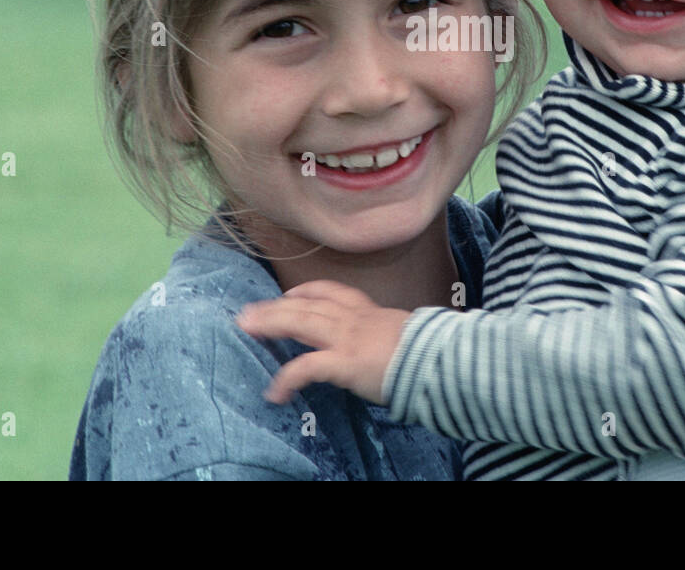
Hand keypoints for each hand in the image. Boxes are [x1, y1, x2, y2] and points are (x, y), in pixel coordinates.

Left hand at [236, 280, 410, 405]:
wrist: (438, 359)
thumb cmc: (427, 351)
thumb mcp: (404, 332)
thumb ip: (387, 334)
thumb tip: (386, 345)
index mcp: (369, 312)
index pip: (333, 292)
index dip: (308, 292)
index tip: (290, 294)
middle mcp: (353, 319)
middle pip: (306, 304)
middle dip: (275, 306)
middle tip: (248, 311)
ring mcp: (346, 338)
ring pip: (299, 322)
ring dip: (270, 323)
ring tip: (247, 328)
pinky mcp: (343, 362)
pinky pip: (306, 368)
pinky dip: (286, 379)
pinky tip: (275, 393)